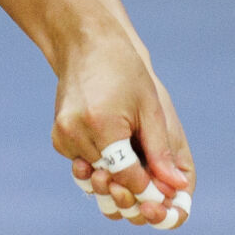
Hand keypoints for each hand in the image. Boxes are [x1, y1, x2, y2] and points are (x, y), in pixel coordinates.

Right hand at [69, 71, 193, 227]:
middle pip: (110, 178)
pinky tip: (111, 143)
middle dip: (132, 183)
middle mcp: (76, 133)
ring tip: (132, 155)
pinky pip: (82, 162)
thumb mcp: (149, 107)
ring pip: (95, 173)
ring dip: (114, 172)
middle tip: (151, 178)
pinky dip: (99, 160)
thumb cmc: (124, 70)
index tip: (164, 189)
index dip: (148, 187)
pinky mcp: (57, 137)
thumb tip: (178, 186)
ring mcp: (62, 136)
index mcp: (102, 125)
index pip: (127, 176)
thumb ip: (160, 150)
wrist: (86, 44)